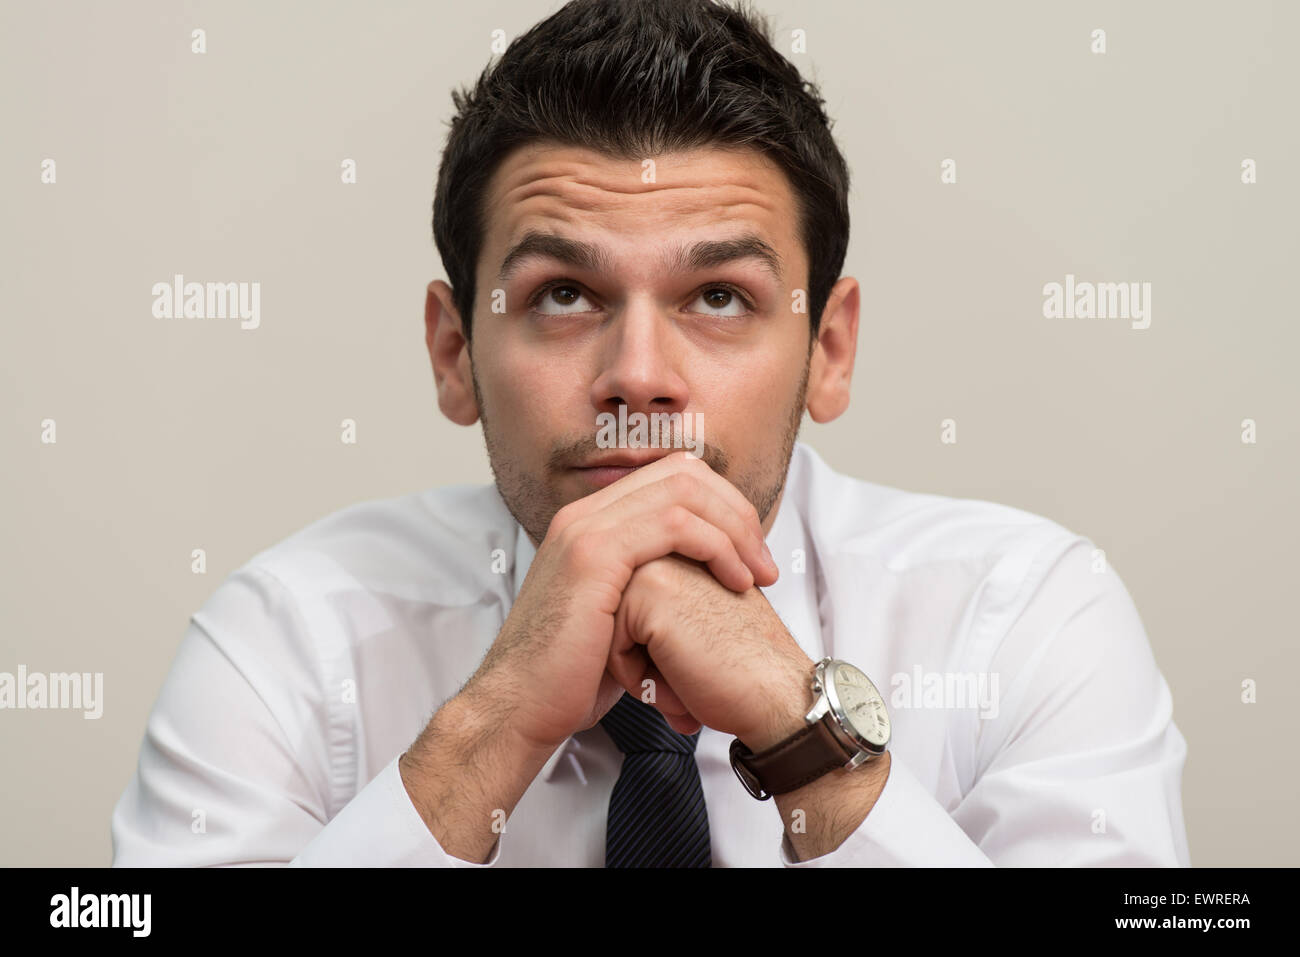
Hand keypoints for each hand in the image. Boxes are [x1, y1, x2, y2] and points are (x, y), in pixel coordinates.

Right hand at [464, 452, 780, 753]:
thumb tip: (697, 584)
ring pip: (685, 491)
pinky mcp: (594, 555)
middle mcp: (585, 514)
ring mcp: (586, 529)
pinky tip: (735, 581)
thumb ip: (650, 587)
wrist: (520, 709)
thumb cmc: (569, 677)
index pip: (670, 478)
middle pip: (683, 473)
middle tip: (764, 562)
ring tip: (758, 574)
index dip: (721, 505)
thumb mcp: (618, 619)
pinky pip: (675, 525)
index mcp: (590, 522)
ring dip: (734, 529)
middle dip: (735, 511)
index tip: (750, 553)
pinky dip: (717, 547)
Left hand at [605, 554, 814, 745]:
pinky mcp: (649, 590)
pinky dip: (636, 677)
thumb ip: (661, 609)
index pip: (628, 610)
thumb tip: (612, 630)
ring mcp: (658, 563)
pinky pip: (609, 644)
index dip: (654, 651)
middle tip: (696, 671)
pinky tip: (679, 682)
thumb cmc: (740, 672)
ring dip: (640, 668)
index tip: (700, 660)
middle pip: (615, 616)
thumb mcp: (695, 625)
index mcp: (682, 553)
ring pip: (608, 629)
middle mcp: (669, 549)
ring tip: (687, 678)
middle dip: (644, 657)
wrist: (778, 699)